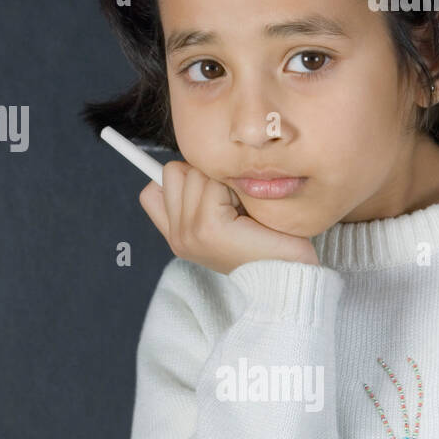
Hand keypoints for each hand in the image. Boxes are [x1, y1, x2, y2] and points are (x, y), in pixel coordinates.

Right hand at [139, 160, 319, 274]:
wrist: (287, 275)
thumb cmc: (266, 244)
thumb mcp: (224, 220)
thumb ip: (198, 199)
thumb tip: (191, 163)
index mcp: (177, 236)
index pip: (150, 192)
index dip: (178, 181)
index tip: (208, 191)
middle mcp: (177, 236)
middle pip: (174, 172)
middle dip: (205, 176)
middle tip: (232, 202)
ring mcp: (188, 233)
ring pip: (194, 173)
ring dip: (223, 181)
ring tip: (242, 209)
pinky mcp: (207, 227)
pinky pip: (214, 183)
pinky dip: (235, 189)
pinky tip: (249, 213)